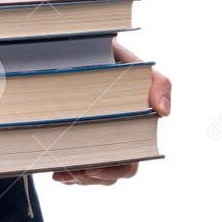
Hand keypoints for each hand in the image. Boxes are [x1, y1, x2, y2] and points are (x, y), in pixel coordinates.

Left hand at [53, 38, 170, 186]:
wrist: (72, 44)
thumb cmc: (104, 52)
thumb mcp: (129, 61)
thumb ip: (155, 81)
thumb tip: (164, 111)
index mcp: (135, 123)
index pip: (130, 160)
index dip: (113, 170)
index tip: (93, 168)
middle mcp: (119, 134)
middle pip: (112, 172)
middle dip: (92, 177)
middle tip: (72, 173)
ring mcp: (99, 136)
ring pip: (96, 174)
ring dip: (79, 178)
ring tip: (62, 174)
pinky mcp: (78, 136)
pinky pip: (79, 167)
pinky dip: (69, 173)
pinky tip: (57, 172)